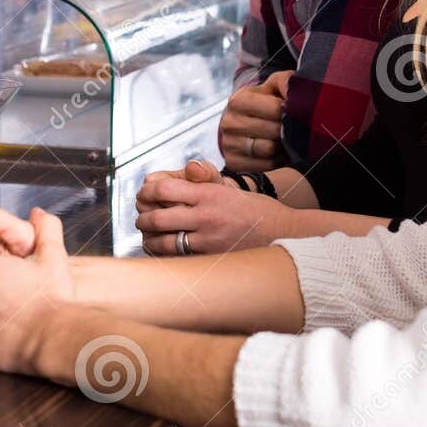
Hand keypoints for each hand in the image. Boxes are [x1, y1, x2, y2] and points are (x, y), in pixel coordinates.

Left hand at [135, 166, 291, 254]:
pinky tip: (161, 252)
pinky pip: (179, 258)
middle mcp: (205, 215)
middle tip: (141, 218)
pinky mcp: (212, 258)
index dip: (146, 192)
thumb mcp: (229, 188)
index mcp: (208, 193)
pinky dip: (165, 255)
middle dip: (143, 218)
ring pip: (163, 241)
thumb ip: (203, 180)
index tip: (143, 195)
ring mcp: (208, 239)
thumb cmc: (257, 210)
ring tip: (147, 236)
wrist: (285, 234)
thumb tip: (187, 168)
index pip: (163, 189)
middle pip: (157, 216)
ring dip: (149, 239)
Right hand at [219, 70, 292, 170]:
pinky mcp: (233, 163)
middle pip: (273, 131)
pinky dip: (276, 161)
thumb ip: (286, 82)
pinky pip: (265, 166)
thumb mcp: (274, 87)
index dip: (291, 112)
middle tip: (292, 129)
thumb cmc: (264, 103)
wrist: (244, 124)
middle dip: (287, 131)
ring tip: (284, 140)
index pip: (276, 109)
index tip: (295, 113)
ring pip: (268, 149)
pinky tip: (276, 153)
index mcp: (238, 100)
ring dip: (282, 147)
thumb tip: (294, 92)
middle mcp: (229, 123)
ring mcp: (228, 144)